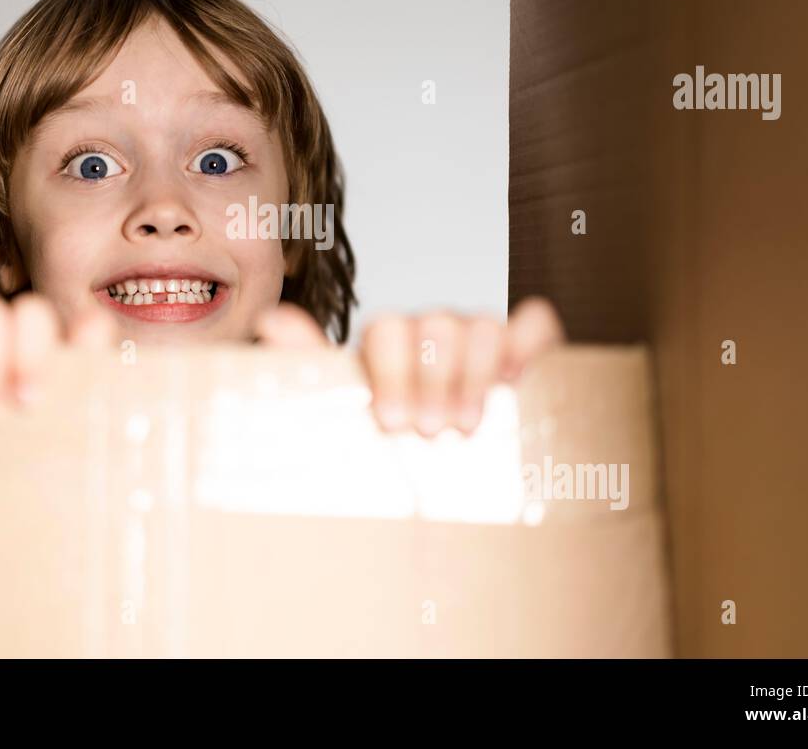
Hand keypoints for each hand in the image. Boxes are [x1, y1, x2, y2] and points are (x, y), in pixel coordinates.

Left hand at [255, 297, 564, 436]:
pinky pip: (535, 324)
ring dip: (476, 374)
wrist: (440, 487)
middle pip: (438, 324)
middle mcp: (435, 334)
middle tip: (431, 432)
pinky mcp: (527, 351)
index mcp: (390, 343)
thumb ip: (312, 367)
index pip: (389, 329)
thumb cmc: (389, 450)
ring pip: (483, 324)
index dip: (392, 372)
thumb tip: (272, 320)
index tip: (392, 422)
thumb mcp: (347, 415)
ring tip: (468, 425)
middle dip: (434, 380)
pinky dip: (530, 343)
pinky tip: (518, 380)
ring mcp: (481, 338)